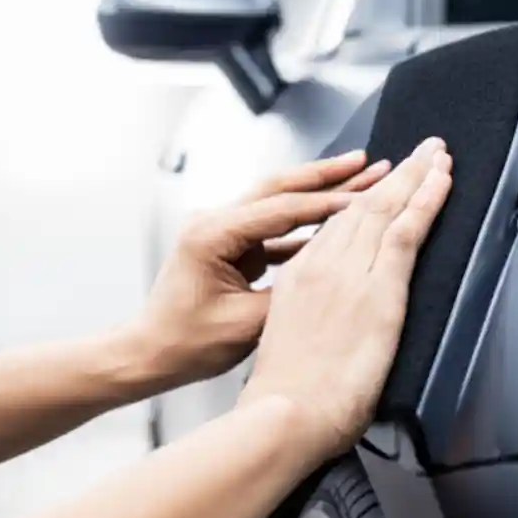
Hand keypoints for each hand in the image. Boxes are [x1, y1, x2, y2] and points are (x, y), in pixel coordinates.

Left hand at [130, 151, 391, 388]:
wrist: (149, 354)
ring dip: (318, 192)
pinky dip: (305, 222)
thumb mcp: (246, 324)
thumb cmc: (186, 344)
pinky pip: (274, 226)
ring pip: (278, 201)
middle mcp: (213, 221)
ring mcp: (220, 230)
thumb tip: (331, 269)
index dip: (328, 204)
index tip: (367, 197)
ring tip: (359, 178)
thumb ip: (290, 291)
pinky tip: (336, 218)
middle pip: (280, 188)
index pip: (282, 210)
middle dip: (327, 175)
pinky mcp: (229, 244)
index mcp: (211, 234)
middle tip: (367, 162)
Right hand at [240, 137, 452, 456]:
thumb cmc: (288, 400)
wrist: (285, 415)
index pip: (339, 226)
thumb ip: (315, 324)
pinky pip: (408, 229)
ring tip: (437, 154)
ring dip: (417, 176)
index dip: (366, 199)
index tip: (383, 184)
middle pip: (365, 207)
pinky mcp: (379, 288)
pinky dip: (428, 199)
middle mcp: (324, 265)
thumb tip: (333, 331)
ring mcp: (351, 273)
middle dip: (397, 175)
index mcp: (301, 279)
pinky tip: (442, 179)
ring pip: (388, 208)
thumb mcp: (294, 345)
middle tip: (421, 151)